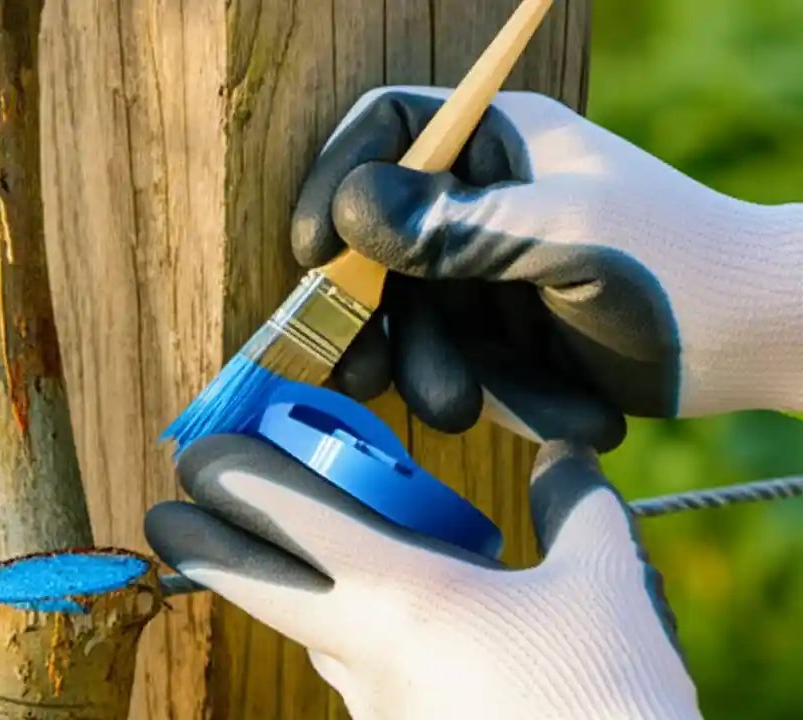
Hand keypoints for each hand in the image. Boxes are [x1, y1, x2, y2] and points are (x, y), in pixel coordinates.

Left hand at [145, 436, 701, 719]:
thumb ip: (577, 506)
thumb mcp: (607, 588)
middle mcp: (362, 656)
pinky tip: (422, 630)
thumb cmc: (610, 701)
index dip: (229, 475)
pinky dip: (367, 639)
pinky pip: (363, 678)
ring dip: (302, 589)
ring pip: (315, 634)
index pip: (279, 516)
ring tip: (339, 547)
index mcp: (398, 595)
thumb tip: (564, 454)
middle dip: (203, 544)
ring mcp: (373, 711)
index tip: (198, 454)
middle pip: (255, 586)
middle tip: (168, 515)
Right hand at [293, 87, 802, 450]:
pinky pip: (457, 363)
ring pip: (409, 317)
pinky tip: (559, 413)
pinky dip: (491, 395)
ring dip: (427, 370)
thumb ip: (459, 227)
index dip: (335, 183)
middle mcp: (480, 200)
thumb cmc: (680, 262)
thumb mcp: (566, 234)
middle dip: (370, 315)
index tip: (315, 254)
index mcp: (497, 142)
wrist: (761, 340)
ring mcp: (487, 268)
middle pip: (376, 243)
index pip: (385, 132)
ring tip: (462, 409)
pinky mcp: (502, 331)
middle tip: (360, 373)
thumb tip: (350, 211)